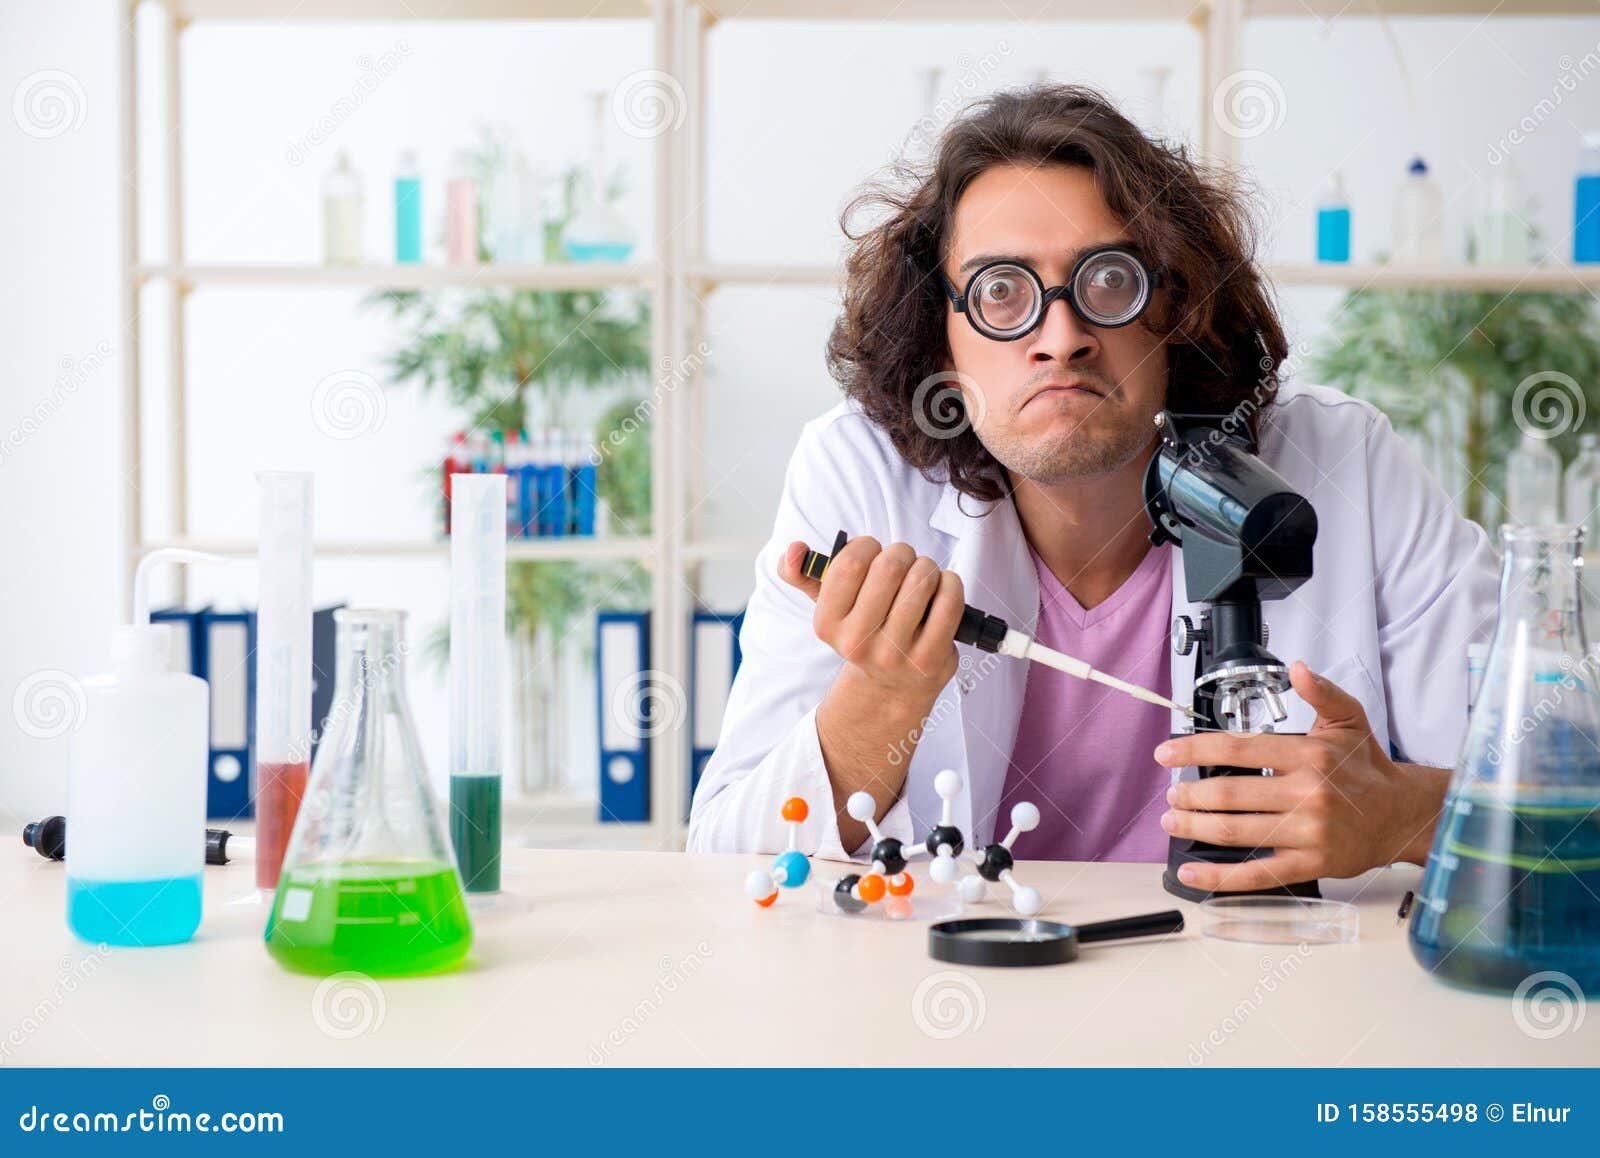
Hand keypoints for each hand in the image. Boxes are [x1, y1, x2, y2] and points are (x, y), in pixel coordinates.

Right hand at [779, 536, 963, 704]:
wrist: (892, 686)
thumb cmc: (863, 632)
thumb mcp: (828, 606)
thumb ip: (802, 573)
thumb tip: (794, 550)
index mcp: (827, 624)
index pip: (850, 562)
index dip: (867, 545)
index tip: (872, 552)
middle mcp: (858, 642)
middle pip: (890, 566)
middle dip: (902, 553)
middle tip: (903, 561)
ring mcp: (895, 654)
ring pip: (922, 580)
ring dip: (927, 567)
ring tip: (923, 576)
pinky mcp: (930, 659)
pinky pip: (948, 602)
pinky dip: (950, 584)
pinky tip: (942, 588)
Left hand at [1153, 660, 1445, 892]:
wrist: (1402, 815)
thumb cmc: (1367, 768)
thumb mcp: (1349, 720)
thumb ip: (1321, 692)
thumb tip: (1297, 668)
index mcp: (1308, 756)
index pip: (1237, 749)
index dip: (1194, 751)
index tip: (1167, 754)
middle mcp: (1306, 793)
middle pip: (1228, 793)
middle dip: (1190, 794)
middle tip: (1172, 795)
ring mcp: (1307, 832)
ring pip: (1234, 831)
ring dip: (1194, 827)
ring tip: (1173, 820)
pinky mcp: (1309, 865)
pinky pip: (1256, 874)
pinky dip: (1219, 878)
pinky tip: (1191, 873)